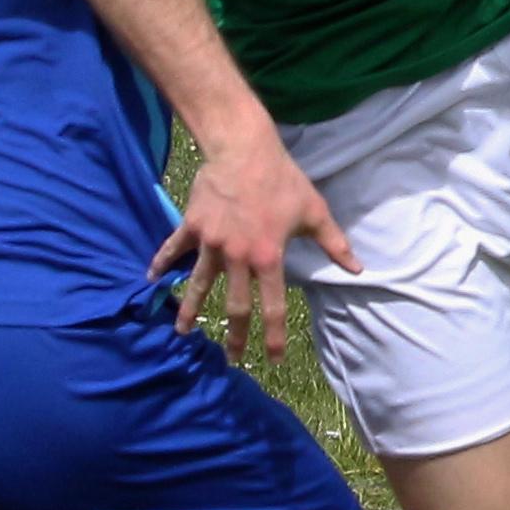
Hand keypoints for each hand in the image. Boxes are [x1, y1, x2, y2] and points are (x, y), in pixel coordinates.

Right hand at [148, 125, 355, 359]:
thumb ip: (334, 244)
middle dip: (235, 336)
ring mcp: (212, 243)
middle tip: (232, 359)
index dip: (275, 335)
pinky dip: (162, 263)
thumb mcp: (314, 211)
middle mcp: (238, 257)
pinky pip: (174, 249)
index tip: (275, 358)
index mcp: (268, 257)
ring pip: (200, 285)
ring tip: (183, 333)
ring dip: (190, 311)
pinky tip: (151, 280)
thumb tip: (358, 268)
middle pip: (236, 306)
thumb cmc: (282, 180)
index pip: (273, 306)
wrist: (243, 149)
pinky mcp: (193, 227)